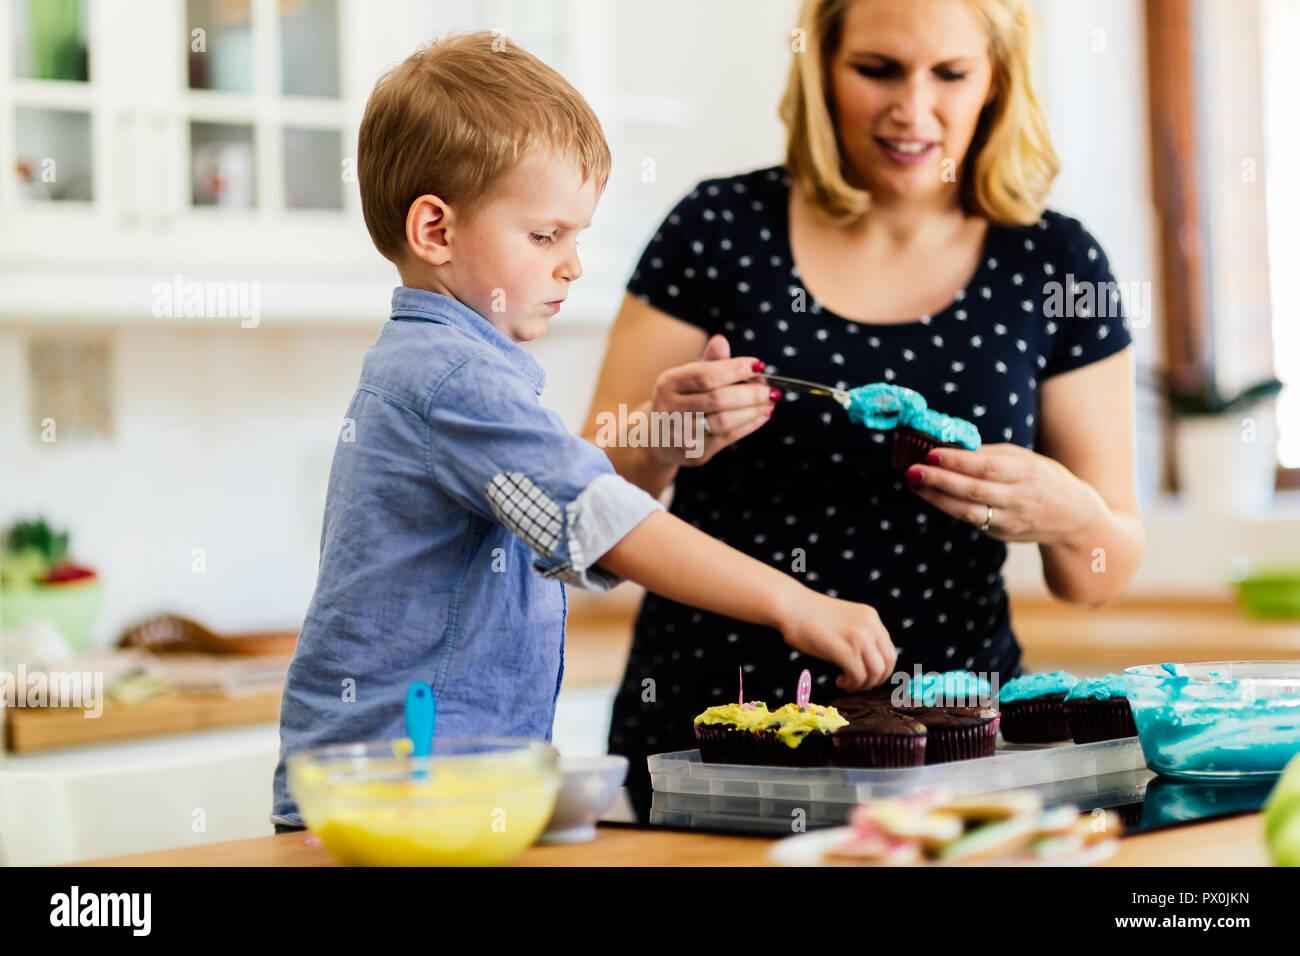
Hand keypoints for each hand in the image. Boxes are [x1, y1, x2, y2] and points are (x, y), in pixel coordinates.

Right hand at [647, 333, 776, 466]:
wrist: (657, 438)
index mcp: (668, 384)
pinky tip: (762, 415)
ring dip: (753, 411)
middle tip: (771, 390)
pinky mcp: (694, 453)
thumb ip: (708, 361)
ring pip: (725, 422)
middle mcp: (670, 409)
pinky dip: (750, 425)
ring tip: (770, 402)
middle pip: (717, 400)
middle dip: (750, 394)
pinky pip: (728, 437)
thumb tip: (721, 341)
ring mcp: (680, 434)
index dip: (735, 369)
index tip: (759, 365)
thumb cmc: (680, 399)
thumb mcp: (687, 377)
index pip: (705, 375)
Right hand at [777, 590, 896, 691]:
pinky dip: (851, 684)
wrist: (790, 605)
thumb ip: (859, 636)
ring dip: (862, 685)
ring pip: (875, 672)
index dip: (881, 670)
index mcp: (871, 617)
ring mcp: (858, 636)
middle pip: (888, 663)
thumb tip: (869, 663)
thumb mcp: (844, 622)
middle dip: (876, 680)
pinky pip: (858, 676)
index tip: (865, 676)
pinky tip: (839, 681)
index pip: (890, 651)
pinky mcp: (844, 649)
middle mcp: (870, 625)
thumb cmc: (809, 617)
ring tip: (845, 682)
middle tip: (857, 684)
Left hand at [903, 443, 1105, 544]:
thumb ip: (990, 454)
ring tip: (914, 484)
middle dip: (940, 480)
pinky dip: (948, 507)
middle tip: (913, 470)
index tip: (932, 453)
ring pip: (968, 512)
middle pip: (974, 491)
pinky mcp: (1000, 534)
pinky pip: (971, 520)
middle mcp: (1019, 498)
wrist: (1073, 518)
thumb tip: (953, 447)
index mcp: (1027, 473)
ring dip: (937, 498)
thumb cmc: (1043, 478)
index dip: (959, 462)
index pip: (988, 467)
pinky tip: (931, 495)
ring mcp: (1010, 520)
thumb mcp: (1025, 459)